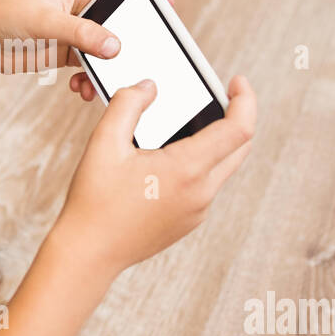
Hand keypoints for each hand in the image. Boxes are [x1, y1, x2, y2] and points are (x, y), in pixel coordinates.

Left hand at [0, 0, 174, 77]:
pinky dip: (93, 79)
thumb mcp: (45, 22)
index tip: (166, 1)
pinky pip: (95, 67)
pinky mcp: (71, 53)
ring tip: (104, 79)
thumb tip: (116, 47)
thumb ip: (81, 33)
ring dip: (114, 65)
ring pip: (113, 46)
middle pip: (128, 13)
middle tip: (146, 54)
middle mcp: (87, 5)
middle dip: (140, 34)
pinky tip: (80, 88)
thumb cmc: (5, 16)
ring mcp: (81, 31)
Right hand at [53, 74, 255, 275]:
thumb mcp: (105, 142)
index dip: (245, 100)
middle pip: (239, 148)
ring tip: (187, 124)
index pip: (239, 129)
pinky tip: (169, 157)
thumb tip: (148, 86)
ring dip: (215, 143)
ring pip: (222, 168)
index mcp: (187, 170)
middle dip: (236, 117)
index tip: (238, 82)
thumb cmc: (95, 201)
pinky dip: (199, 165)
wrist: (89, 253)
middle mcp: (201, 193)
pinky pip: (205, 186)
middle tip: (220, 96)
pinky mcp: (189, 222)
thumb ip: (128, 104)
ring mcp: (197, 211)